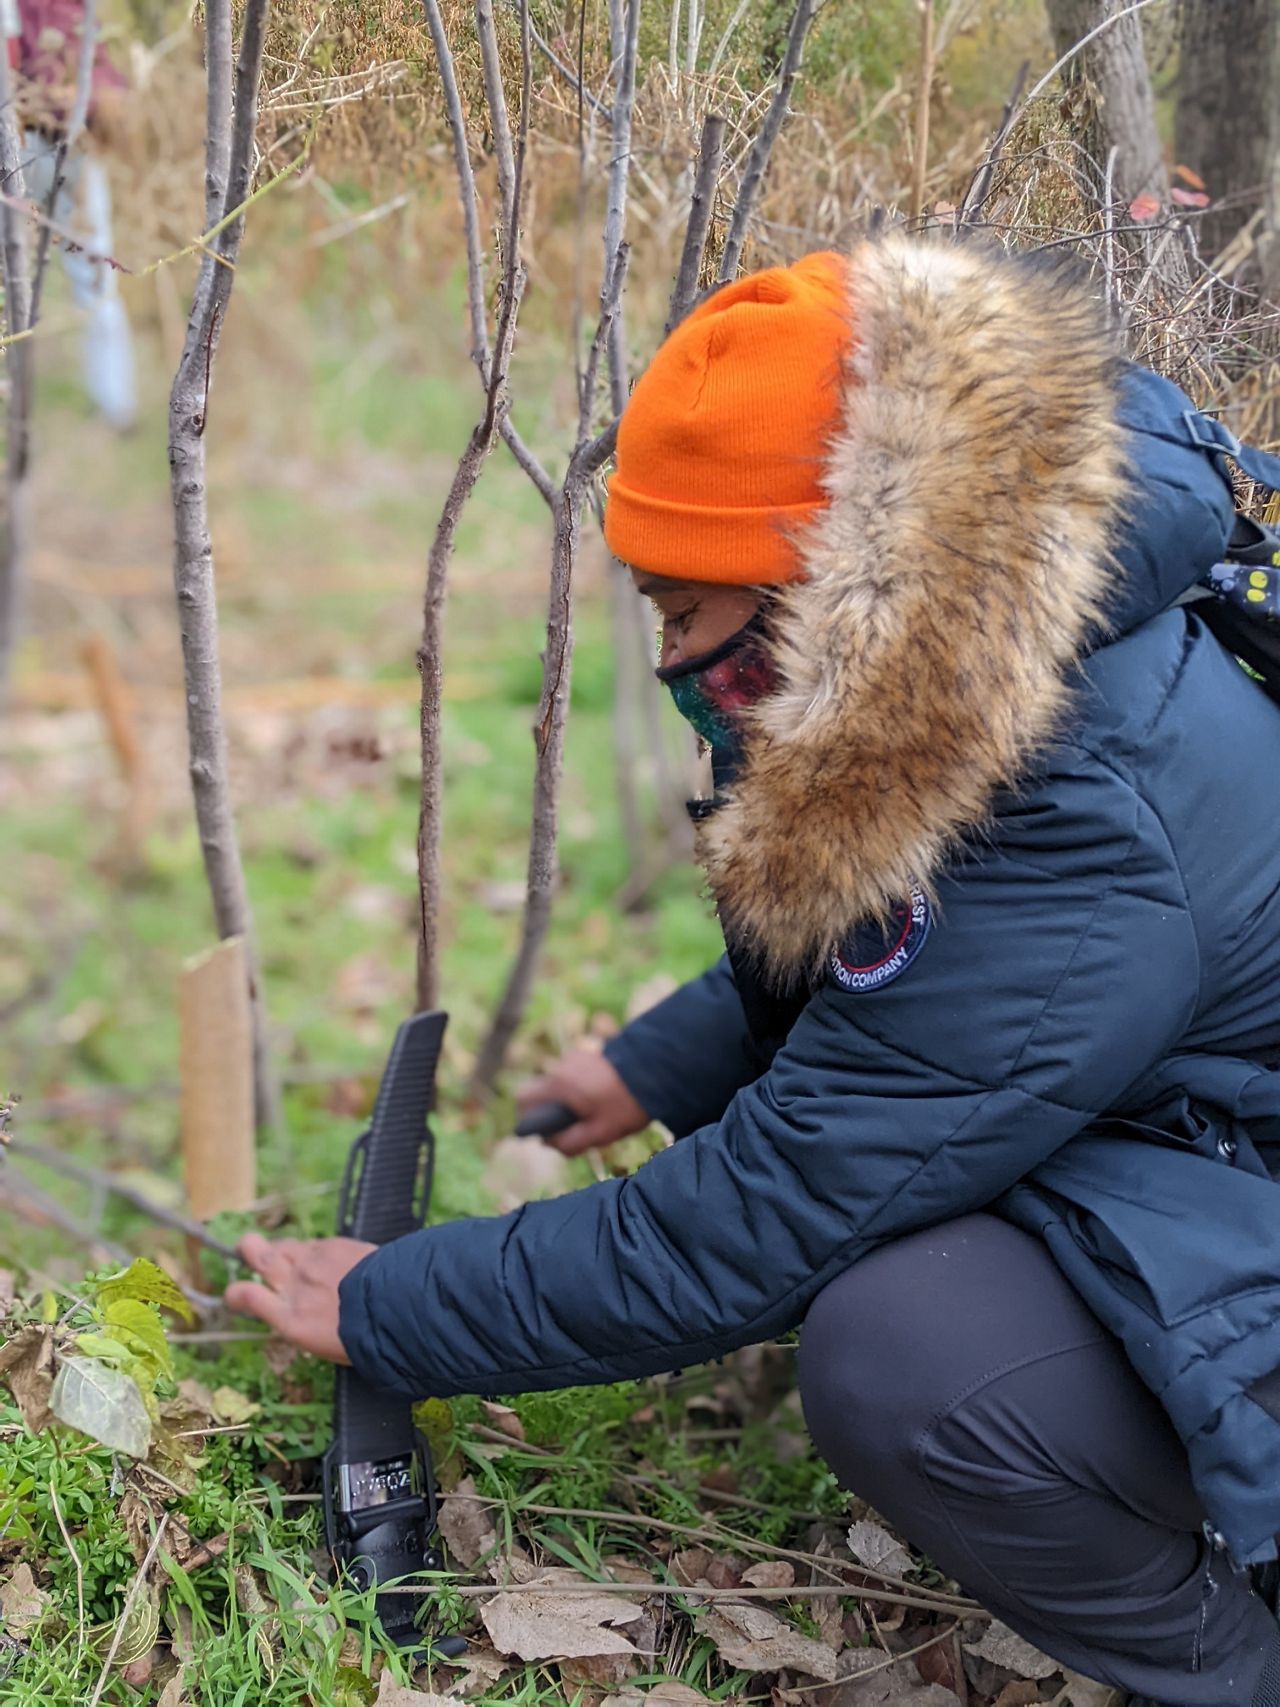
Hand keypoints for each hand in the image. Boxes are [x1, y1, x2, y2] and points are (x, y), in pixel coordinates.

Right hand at [224, 1233, 375, 1362]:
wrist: (395, 1306)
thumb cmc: (362, 1339)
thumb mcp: (322, 1345)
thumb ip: (302, 1323)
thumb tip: (300, 1315)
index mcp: (289, 1318)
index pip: (246, 1296)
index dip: (235, 1293)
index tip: (234, 1293)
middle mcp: (294, 1284)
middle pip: (258, 1254)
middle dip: (248, 1248)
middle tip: (246, 1248)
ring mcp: (314, 1260)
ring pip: (286, 1244)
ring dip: (284, 1249)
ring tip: (290, 1255)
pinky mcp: (334, 1244)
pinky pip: (315, 1243)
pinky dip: (316, 1250)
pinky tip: (327, 1258)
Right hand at [516, 1044, 649, 1155]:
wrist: (659, 1071)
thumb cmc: (626, 1106)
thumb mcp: (598, 1133)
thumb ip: (568, 1142)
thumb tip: (548, 1143)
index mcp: (559, 1084)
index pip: (523, 1099)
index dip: (528, 1119)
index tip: (547, 1131)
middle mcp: (562, 1067)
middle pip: (540, 1092)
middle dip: (550, 1111)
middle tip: (574, 1126)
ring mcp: (575, 1057)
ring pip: (558, 1084)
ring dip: (567, 1100)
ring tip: (595, 1112)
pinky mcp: (589, 1054)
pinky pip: (573, 1075)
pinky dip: (579, 1089)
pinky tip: (603, 1099)